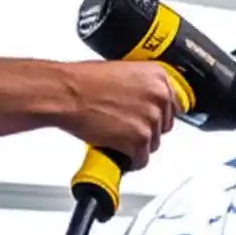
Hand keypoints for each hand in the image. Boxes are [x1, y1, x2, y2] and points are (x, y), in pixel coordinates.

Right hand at [55, 61, 178, 170]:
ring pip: (153, 144)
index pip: (170, 105)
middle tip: (125, 128)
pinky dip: (129, 160)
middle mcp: (159, 97)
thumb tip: (146, 103)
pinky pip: (141, 159)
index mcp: (157, 77)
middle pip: (163, 126)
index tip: (146, 120)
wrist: (64, 93)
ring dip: (136, 145)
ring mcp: (151, 119)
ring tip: (115, 137)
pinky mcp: (140, 139)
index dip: (155, 115)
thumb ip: (141, 87)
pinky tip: (117, 152)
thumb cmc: (83, 82)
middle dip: (145, 130)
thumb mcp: (121, 73)